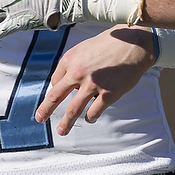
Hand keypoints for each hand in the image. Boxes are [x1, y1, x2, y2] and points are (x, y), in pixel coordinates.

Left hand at [38, 27, 154, 135]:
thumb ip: (72, 64)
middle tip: (40, 118)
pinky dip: (91, 117)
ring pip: (73, 109)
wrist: (134, 44)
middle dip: (46, 110)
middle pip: (56, 97)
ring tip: (61, 131)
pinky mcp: (108, 94)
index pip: (55, 82)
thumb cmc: (109, 44)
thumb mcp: (83, 48)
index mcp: (69, 60)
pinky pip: (94, 111)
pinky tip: (90, 118)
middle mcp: (78, 73)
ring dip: (66, 122)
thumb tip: (64, 83)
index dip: (56, 91)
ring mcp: (93, 85)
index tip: (55, 98)